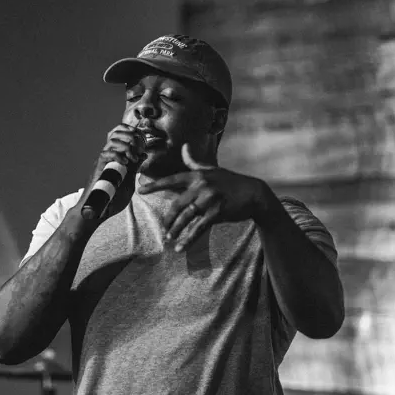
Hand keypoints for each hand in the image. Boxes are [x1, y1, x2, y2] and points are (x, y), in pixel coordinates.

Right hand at [78, 124, 146, 220]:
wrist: (99, 212)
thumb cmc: (112, 199)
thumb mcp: (129, 182)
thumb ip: (135, 168)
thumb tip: (144, 154)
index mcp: (116, 158)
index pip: (120, 135)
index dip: (129, 130)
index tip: (140, 135)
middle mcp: (108, 156)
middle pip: (115, 133)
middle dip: (129, 134)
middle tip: (137, 144)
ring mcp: (103, 161)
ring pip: (112, 141)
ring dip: (125, 145)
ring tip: (132, 158)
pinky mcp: (99, 168)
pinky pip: (106, 154)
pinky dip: (118, 155)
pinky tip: (125, 163)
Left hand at [138, 143, 265, 250]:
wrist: (254, 193)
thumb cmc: (230, 181)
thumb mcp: (212, 169)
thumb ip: (194, 160)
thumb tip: (184, 146)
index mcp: (197, 175)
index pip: (172, 180)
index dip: (155, 185)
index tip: (140, 190)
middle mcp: (202, 185)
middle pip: (177, 204)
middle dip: (168, 219)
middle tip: (163, 229)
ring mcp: (210, 199)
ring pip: (186, 217)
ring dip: (176, 230)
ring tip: (170, 238)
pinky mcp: (217, 212)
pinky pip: (199, 228)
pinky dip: (188, 239)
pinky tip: (180, 248)